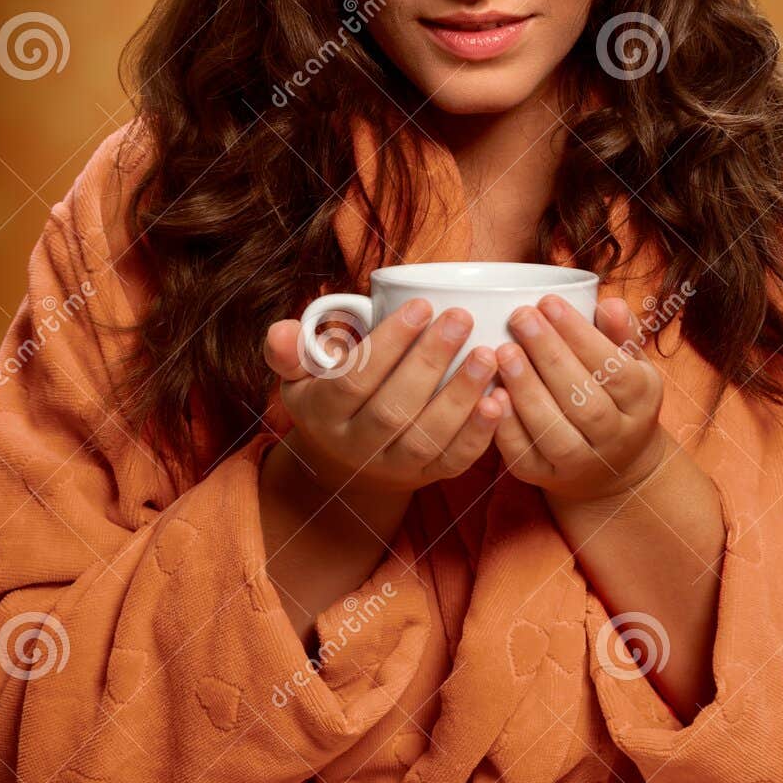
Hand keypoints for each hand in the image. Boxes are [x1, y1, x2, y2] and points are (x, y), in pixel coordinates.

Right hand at [263, 299, 501, 511]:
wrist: (347, 466)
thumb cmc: (330, 398)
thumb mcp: (300, 376)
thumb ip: (290, 351)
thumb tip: (282, 331)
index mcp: (323, 415)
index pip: (355, 380)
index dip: (389, 344)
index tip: (421, 305)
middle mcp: (356, 448)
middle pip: (394, 408)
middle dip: (430, 361)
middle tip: (460, 319)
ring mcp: (394, 467)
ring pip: (428, 436)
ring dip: (462, 396)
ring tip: (489, 354)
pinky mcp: (428, 478)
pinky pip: (455, 461)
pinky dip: (481, 433)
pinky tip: (500, 400)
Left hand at [489, 293, 673, 506]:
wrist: (613, 466)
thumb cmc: (615, 396)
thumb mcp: (630, 364)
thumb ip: (621, 333)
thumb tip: (610, 303)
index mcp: (641, 401)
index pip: (614, 368)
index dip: (581, 335)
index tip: (548, 302)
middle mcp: (617, 436)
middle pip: (584, 400)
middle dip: (549, 356)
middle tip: (520, 317)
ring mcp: (582, 462)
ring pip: (555, 432)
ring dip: (527, 391)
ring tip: (503, 352)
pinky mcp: (546, 477)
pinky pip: (525, 456)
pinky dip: (508, 428)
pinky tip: (492, 397)